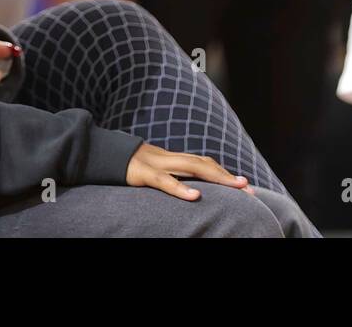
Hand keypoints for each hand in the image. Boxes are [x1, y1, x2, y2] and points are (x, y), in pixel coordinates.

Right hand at [125, 143, 253, 200]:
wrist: (103, 155)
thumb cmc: (131, 169)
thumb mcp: (154, 173)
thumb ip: (172, 178)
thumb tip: (191, 191)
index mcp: (173, 159)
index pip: (205, 163)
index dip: (224, 173)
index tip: (244, 185)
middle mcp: (170, 158)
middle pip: (204, 164)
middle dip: (227, 176)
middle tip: (248, 188)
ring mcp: (157, 164)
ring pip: (192, 168)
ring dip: (216, 178)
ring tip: (235, 187)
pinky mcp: (143, 174)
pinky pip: (164, 181)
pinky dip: (181, 189)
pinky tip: (195, 197)